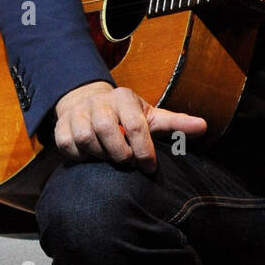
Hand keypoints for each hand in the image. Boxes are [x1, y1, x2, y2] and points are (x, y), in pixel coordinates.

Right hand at [53, 81, 206, 172]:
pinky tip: (93, 157)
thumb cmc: (128, 116)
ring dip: (103, 156)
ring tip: (112, 159)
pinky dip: (82, 157)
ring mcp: (78, 113)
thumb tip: (204, 126)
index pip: (136, 125)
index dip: (144, 151)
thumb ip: (176, 123)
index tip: (150, 167)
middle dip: (122, 154)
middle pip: (107, 131)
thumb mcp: (152, 117)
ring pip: (87, 139)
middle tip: (129, 162)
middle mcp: (100, 101)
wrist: (90, 105)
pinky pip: (69, 147)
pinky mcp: (61, 127)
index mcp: (125, 97)